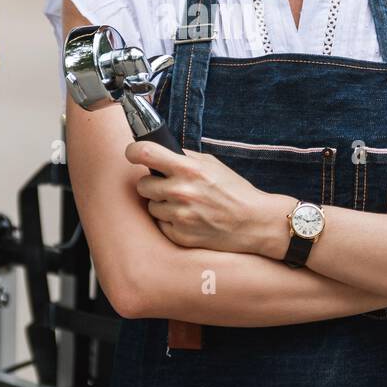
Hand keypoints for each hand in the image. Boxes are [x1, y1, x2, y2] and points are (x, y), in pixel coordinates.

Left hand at [126, 140, 280, 255]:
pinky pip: (161, 225)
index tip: (133, 154)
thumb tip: (159, 151)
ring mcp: (180, 216)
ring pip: (151, 206)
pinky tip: (189, 219)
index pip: (145, 153)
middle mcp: (182, 192)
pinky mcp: (180, 236)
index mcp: (189, 169)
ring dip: (162, 204)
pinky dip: (170, 222)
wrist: (254, 223)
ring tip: (185, 205)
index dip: (133, 152)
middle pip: (142, 185)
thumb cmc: (234, 191)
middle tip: (168, 186)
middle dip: (152, 184)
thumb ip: (184, 158)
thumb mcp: (212, 165)